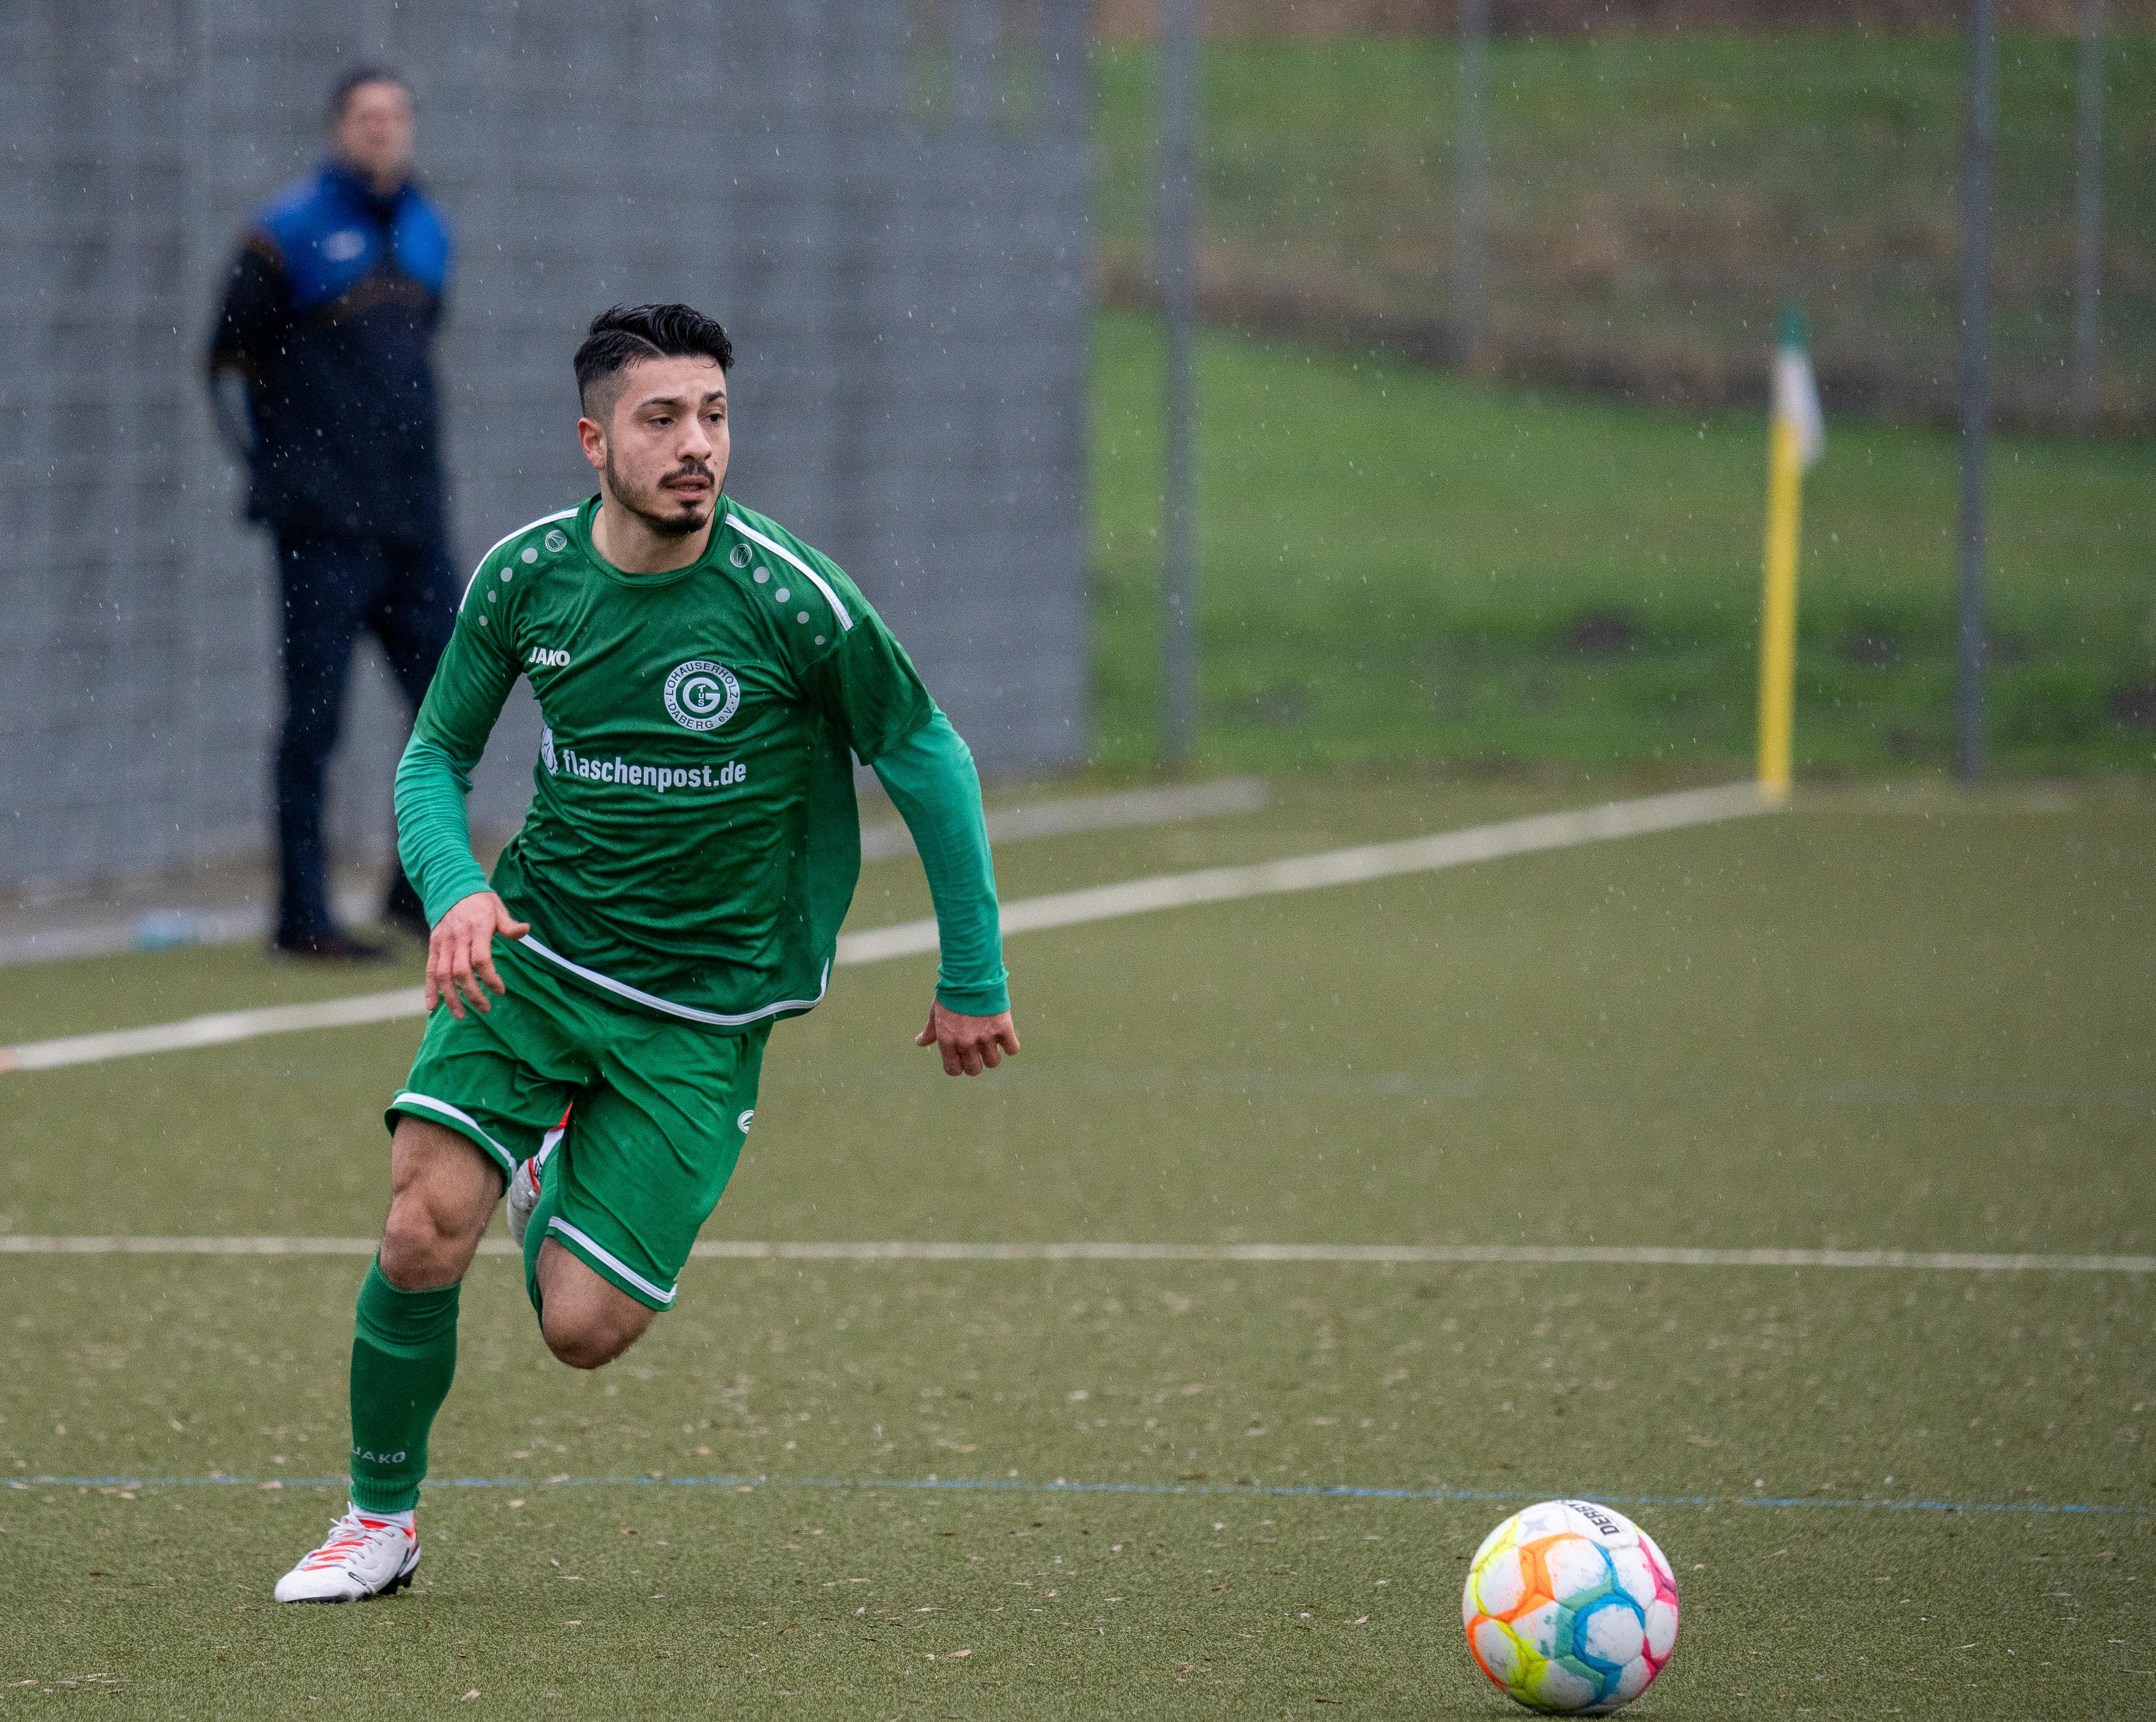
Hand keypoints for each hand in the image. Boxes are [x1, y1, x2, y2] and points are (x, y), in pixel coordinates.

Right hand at [425, 891, 529, 1018]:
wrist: (452, 887)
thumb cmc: (481, 902)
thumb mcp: (499, 909)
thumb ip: (510, 925)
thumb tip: (526, 930)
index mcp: (477, 929)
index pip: (480, 959)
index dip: (490, 977)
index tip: (500, 991)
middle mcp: (457, 938)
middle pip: (461, 971)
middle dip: (472, 993)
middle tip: (485, 1009)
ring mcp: (443, 943)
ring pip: (443, 974)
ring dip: (451, 997)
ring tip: (460, 1015)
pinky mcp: (433, 945)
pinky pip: (429, 969)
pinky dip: (430, 988)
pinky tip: (433, 1006)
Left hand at [915, 1001, 1019, 1076]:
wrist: (971, 974)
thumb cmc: (952, 992)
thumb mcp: (937, 1012)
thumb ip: (931, 1031)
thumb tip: (920, 1042)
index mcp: (948, 1041)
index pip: (954, 1070)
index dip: (958, 1066)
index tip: (962, 1058)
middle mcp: (966, 1043)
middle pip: (974, 1069)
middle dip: (976, 1062)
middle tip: (978, 1049)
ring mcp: (986, 1037)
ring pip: (993, 1062)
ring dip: (993, 1054)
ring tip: (991, 1041)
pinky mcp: (1003, 1028)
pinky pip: (1012, 1049)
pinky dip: (1010, 1045)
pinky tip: (1005, 1036)